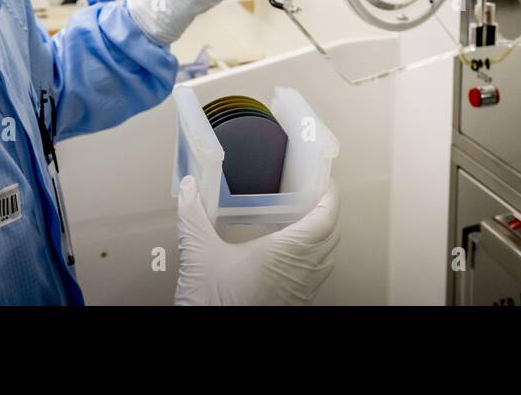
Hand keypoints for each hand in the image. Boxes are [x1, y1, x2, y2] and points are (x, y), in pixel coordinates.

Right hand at [174, 175, 339, 304]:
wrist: (214, 336)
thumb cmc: (212, 302)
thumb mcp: (199, 252)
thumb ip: (193, 216)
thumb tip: (189, 189)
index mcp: (284, 252)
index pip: (325, 218)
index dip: (330, 198)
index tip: (325, 184)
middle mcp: (300, 271)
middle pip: (331, 236)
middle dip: (326, 213)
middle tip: (312, 199)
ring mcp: (301, 290)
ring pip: (327, 258)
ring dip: (321, 238)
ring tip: (302, 225)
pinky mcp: (296, 304)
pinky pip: (317, 278)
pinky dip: (313, 260)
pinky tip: (289, 256)